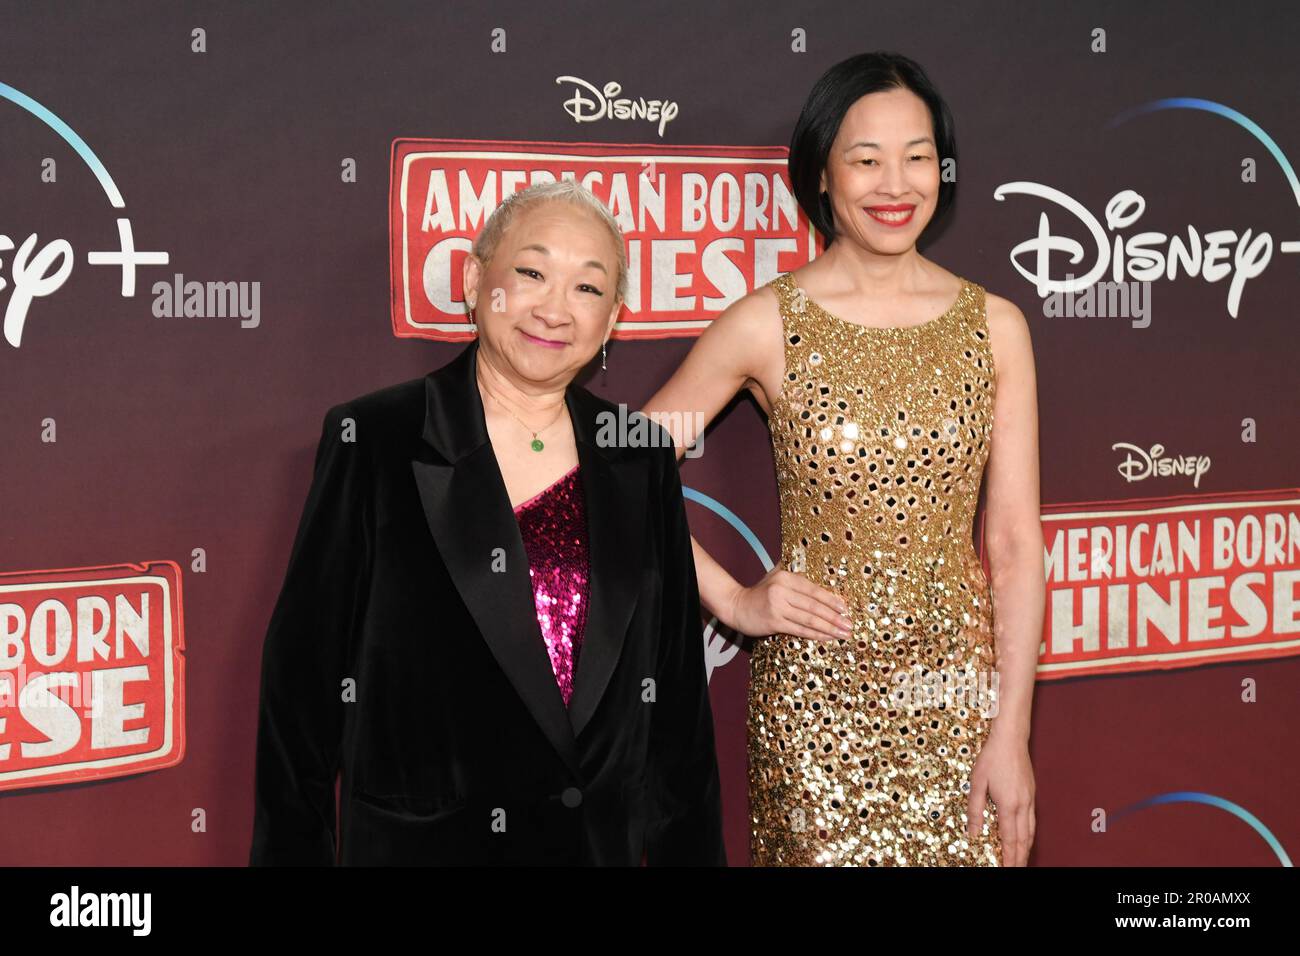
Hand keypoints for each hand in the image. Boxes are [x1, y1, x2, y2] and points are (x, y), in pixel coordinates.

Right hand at [724, 568, 852, 641]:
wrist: (736, 606)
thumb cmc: (759, 593)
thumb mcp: (774, 576)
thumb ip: (792, 571)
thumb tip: (813, 561)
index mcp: (786, 577)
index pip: (814, 590)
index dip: (832, 600)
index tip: (846, 609)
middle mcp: (782, 590)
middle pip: (814, 606)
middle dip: (834, 616)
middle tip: (849, 624)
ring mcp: (777, 607)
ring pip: (809, 619)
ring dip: (829, 628)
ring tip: (843, 633)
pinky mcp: (773, 622)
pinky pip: (799, 630)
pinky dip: (815, 634)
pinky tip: (827, 638)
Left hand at [967, 729, 1034, 865]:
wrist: (1011, 739)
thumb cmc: (991, 758)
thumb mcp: (977, 783)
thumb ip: (975, 809)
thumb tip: (973, 832)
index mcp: (1008, 805)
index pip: (1009, 838)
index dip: (1008, 856)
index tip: (1007, 867)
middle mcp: (1022, 805)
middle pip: (1024, 839)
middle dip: (1020, 856)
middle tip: (1016, 868)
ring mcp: (1030, 799)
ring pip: (1031, 830)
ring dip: (1027, 847)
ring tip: (1022, 859)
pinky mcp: (1032, 793)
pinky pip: (1033, 820)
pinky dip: (1030, 834)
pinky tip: (1027, 837)